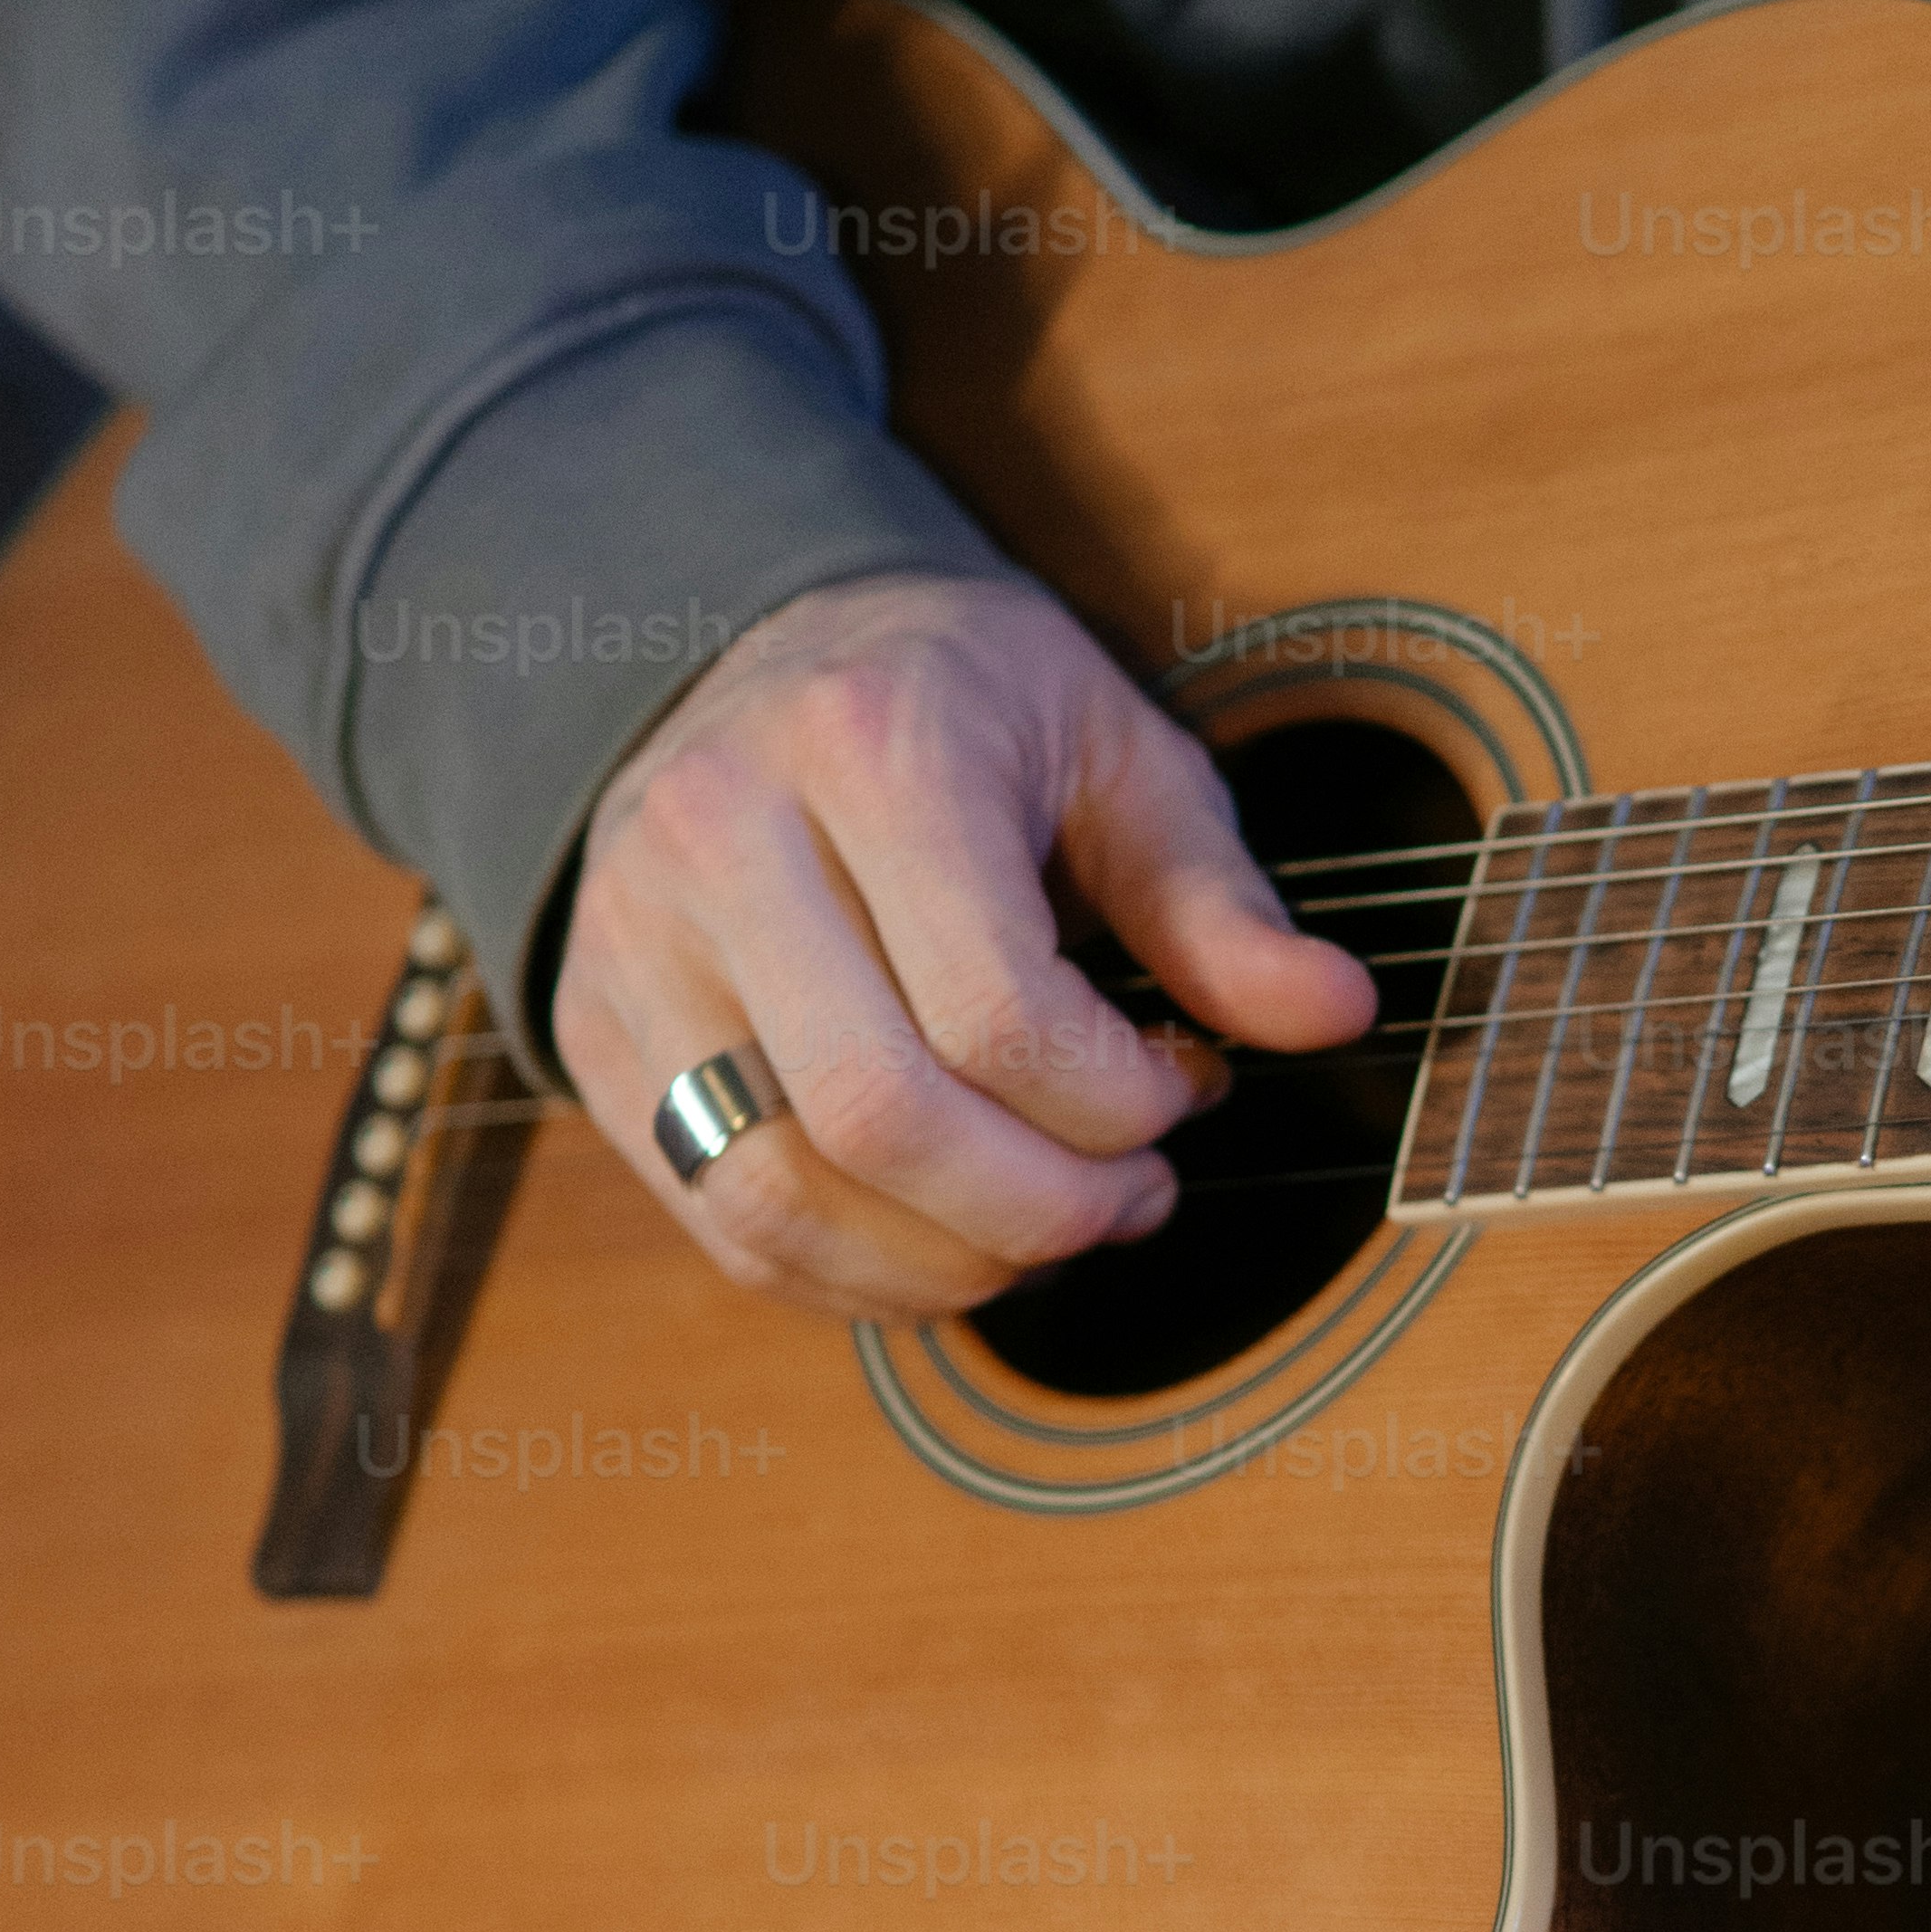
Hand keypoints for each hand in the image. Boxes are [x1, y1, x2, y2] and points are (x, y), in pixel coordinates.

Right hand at [551, 568, 1376, 1315]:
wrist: (754, 654)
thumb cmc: (957, 709)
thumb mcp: (1116, 753)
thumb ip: (1217, 901)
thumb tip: (1331, 1012)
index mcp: (869, 748)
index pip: (994, 1013)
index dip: (1116, 1106)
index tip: (1186, 1090)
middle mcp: (721, 843)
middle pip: (881, 1120)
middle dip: (1044, 1206)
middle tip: (1133, 1195)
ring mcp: (633, 948)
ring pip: (783, 1196)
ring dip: (950, 1264)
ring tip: (1050, 1226)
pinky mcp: (600, 1037)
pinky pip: (723, 1223)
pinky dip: (856, 1277)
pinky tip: (951, 1241)